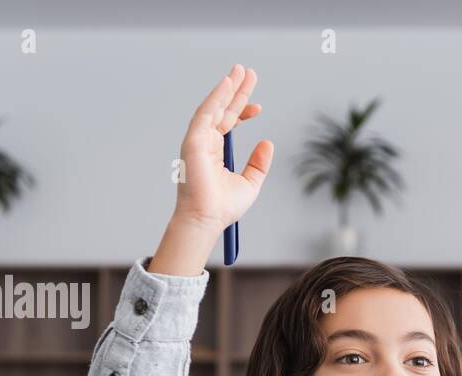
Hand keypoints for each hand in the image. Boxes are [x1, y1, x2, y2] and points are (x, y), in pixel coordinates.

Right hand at [174, 63, 272, 231]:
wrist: (208, 219)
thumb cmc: (223, 206)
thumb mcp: (250, 182)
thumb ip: (259, 163)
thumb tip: (268, 143)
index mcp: (216, 150)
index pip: (229, 122)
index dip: (244, 111)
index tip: (259, 107)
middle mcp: (205, 142)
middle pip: (222, 109)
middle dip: (235, 90)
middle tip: (247, 71)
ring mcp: (198, 140)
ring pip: (213, 107)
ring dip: (226, 88)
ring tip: (239, 71)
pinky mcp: (193, 141)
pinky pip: (205, 113)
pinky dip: (216, 98)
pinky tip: (227, 84)